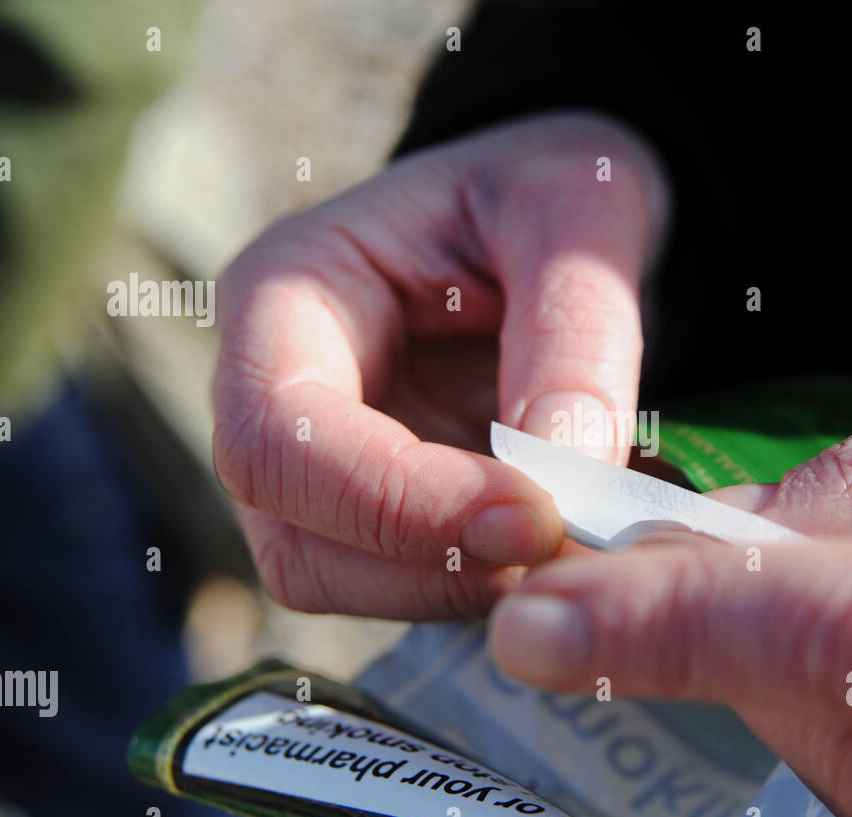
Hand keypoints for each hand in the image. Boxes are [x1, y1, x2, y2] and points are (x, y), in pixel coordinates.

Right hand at [212, 112, 669, 618]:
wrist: (557, 221)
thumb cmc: (550, 193)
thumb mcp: (577, 214)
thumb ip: (575, 335)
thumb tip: (562, 478)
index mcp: (286, 292)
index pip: (277, 435)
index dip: (394, 500)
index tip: (533, 516)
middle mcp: (274, 391)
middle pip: (294, 539)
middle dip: (433, 563)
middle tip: (570, 542)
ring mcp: (314, 464)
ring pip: (338, 583)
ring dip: (459, 587)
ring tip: (573, 536)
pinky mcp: (368, 512)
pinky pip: (397, 588)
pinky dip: (478, 585)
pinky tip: (555, 540)